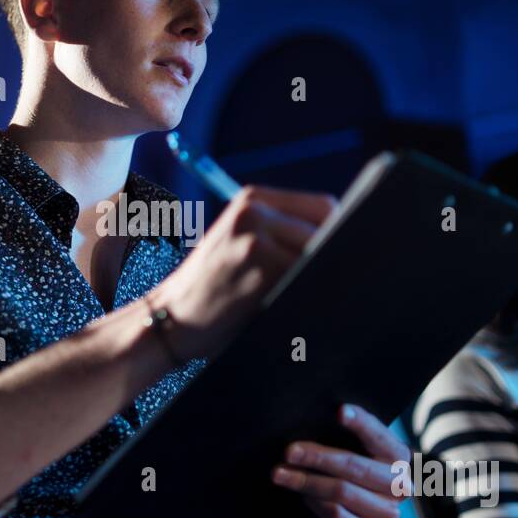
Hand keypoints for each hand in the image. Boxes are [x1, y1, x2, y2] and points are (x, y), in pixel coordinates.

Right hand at [147, 185, 336, 358]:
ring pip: (318, 252)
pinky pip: (304, 275)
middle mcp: (254, 209)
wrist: (169, 319)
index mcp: (252, 198)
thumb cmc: (213, 289)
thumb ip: (284, 233)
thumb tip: (348, 237)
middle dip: (333, 256)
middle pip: (326, 226)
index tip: (343, 255)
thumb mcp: (242, 244)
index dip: (339, 232)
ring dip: (319, 275)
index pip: (322, 205)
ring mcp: (255, 235)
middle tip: (327, 281)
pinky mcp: (259, 264)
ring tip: (302, 294)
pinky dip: (306, 291)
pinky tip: (289, 304)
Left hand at [271, 403, 411, 517]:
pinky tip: (299, 495)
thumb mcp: (333, 454)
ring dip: (306, 480)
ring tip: (279, 473)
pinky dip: (314, 502)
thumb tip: (311, 418)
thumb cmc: (326, 476)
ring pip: (342, 491)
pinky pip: (336, 515)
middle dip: (318, 456)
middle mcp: (400, 486)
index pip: (380, 437)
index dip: (361, 423)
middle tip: (289, 451)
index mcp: (397, 458)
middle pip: (355, 466)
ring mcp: (387, 515)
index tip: (339, 411)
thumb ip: (335, 438)